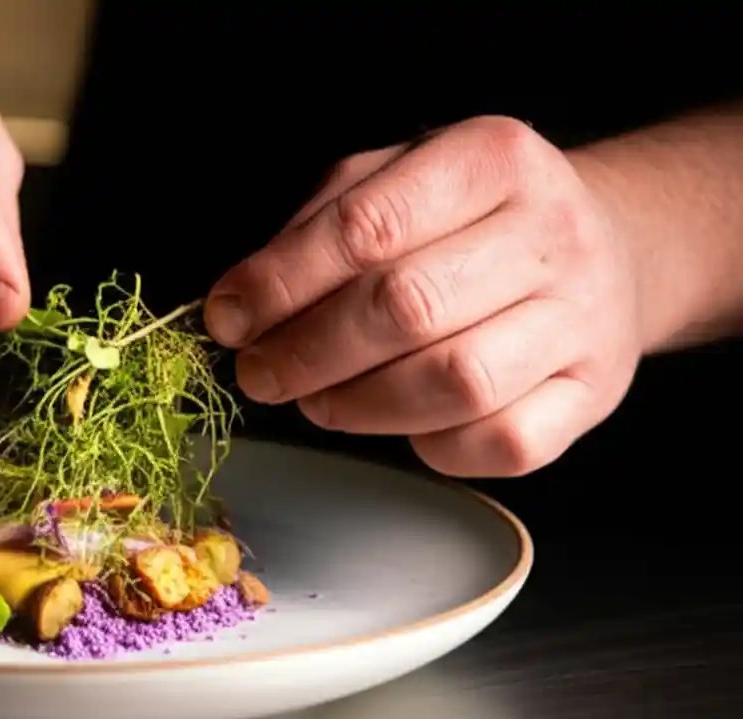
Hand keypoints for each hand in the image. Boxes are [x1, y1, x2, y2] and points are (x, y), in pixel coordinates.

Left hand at [204, 116, 641, 476]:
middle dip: (307, 351)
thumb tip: (237, 303)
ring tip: (317, 398)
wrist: (605, 248)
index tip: (226, 318)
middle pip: (406, 308)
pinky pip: (501, 442)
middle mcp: (550, 232)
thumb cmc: (468, 217)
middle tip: (260, 373)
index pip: (366, 228)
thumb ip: (314, 229)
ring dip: (359, 404)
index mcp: (491, 159)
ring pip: (455, 382)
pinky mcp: (593, 392)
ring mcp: (581, 317)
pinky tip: (402, 422)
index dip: (279, 283)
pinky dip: (433, 445)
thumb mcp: (392, 181)